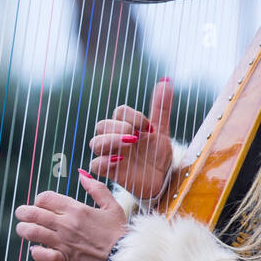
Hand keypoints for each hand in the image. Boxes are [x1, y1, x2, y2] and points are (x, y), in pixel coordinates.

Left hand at [15, 170, 129, 260]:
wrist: (127, 260)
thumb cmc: (120, 233)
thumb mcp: (112, 207)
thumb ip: (97, 189)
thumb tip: (82, 175)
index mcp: (76, 209)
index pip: (45, 198)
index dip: (39, 200)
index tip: (40, 206)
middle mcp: (66, 224)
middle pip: (33, 213)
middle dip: (23, 213)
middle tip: (21, 215)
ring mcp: (63, 243)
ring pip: (32, 232)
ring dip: (24, 230)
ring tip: (22, 230)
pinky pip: (40, 254)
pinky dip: (35, 251)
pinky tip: (36, 250)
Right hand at [87, 78, 173, 199]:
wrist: (162, 179)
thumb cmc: (158, 155)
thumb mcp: (161, 131)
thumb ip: (161, 108)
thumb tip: (166, 80)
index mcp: (125, 126)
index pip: (119, 112)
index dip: (133, 116)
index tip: (150, 128)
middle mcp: (114, 138)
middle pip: (102, 125)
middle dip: (119, 128)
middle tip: (136, 136)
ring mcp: (110, 155)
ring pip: (96, 143)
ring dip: (110, 141)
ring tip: (129, 143)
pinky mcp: (109, 172)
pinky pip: (95, 165)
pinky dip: (104, 162)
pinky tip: (120, 160)